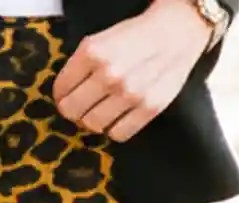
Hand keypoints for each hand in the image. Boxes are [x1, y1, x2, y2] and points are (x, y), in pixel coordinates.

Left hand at [54, 0, 212, 141]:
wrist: (177, 32)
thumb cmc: (135, 37)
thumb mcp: (99, 41)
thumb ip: (79, 66)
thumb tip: (62, 97)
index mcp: (92, 53)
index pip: (61, 90)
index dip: (61, 95)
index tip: (68, 95)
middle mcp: (110, 74)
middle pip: (72, 111)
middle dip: (73, 110)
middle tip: (81, 107)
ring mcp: (131, 93)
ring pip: (93, 125)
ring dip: (93, 121)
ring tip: (101, 110)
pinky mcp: (150, 107)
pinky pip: (118, 134)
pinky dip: (114, 129)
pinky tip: (118, 117)